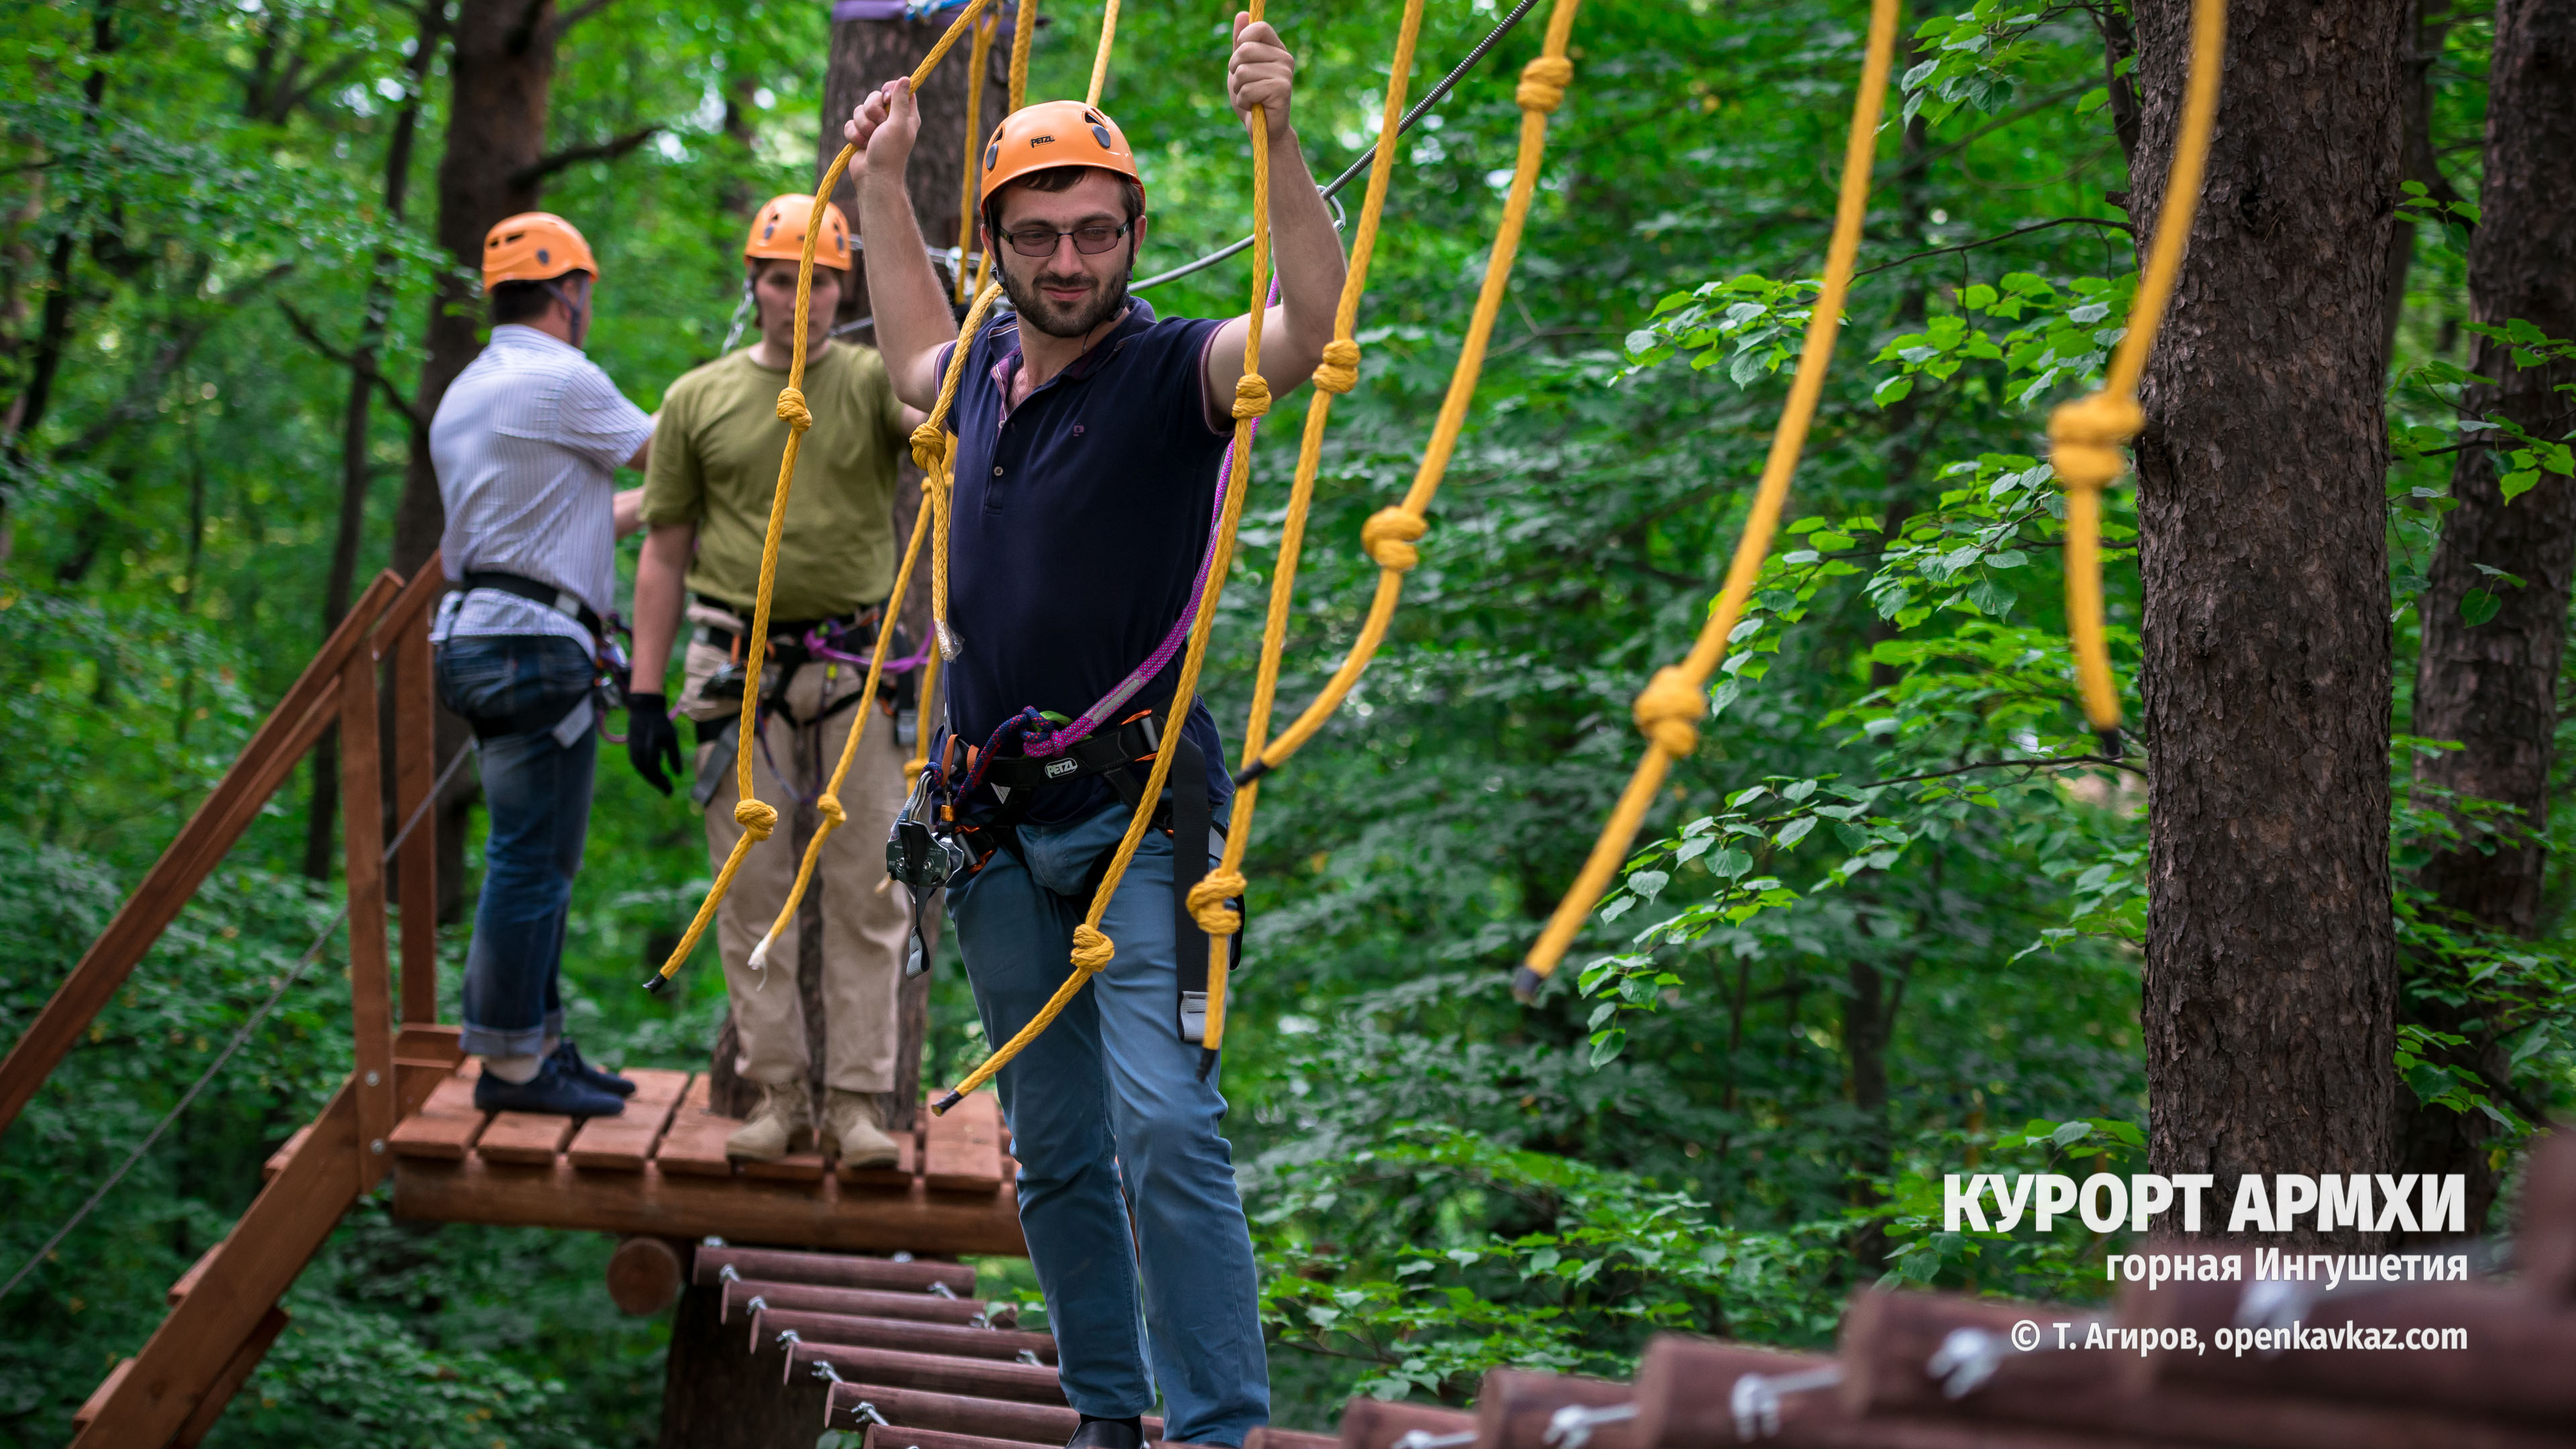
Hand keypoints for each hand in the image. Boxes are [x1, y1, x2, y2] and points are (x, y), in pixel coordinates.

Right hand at [627, 692, 682, 796]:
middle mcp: (637, 753)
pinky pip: (639, 765)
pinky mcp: (632, 750)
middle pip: (647, 774)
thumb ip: (674, 756)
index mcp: (648, 749)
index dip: (662, 783)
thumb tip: (678, 774)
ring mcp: (632, 752)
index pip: (654, 772)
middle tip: (669, 790)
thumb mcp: (671, 738)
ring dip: (652, 779)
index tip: (671, 791)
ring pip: (642, 771)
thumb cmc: (660, 723)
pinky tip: (656, 772)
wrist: (643, 710)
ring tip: (664, 783)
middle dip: (658, 783)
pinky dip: (647, 771)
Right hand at [845, 77, 920, 176]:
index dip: (890, 89)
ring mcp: (874, 127)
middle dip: (872, 111)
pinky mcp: (860, 134)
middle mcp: (890, 119)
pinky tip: (861, 146)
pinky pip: (850, 123)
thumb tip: (906, 78)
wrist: (873, 177)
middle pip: (875, 97)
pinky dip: (853, 135)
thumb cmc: (889, 153)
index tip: (886, 97)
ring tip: (870, 140)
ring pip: (860, 109)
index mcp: (905, 115)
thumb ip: (900, 101)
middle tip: (879, 126)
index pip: (899, 90)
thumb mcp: (898, 124)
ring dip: (862, 126)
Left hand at [1227, 14, 1294, 139]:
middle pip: (1245, 49)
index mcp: (1276, 49)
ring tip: (1250, 98)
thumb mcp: (1241, 67)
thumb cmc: (1252, 98)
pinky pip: (1248, 89)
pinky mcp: (1282, 90)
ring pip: (1243, 72)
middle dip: (1234, 70)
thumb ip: (1240, 43)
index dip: (1242, 40)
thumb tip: (1241, 14)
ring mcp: (1285, 74)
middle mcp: (1285, 59)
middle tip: (1244, 85)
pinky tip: (1254, 107)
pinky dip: (1244, 101)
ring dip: (1238, 89)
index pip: (1258, 27)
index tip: (1240, 58)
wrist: (1264, 131)